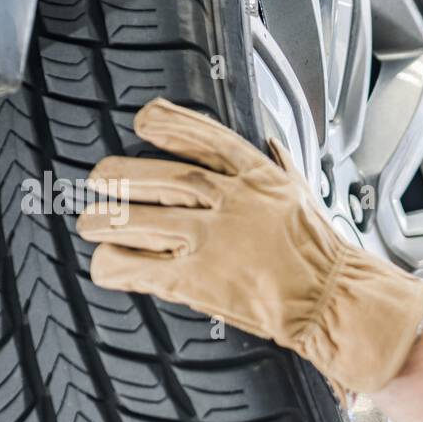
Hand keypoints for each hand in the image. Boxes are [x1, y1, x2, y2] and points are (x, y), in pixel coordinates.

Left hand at [77, 98, 422, 396]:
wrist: (332, 301)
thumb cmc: (324, 254)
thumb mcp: (304, 194)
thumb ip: (281, 166)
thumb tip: (271, 144)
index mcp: (257, 177)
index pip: (202, 137)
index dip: (166, 124)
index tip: (143, 121)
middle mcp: (229, 202)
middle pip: (155, 177)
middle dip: (116, 176)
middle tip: (98, 181)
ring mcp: (210, 240)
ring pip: (135, 219)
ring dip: (102, 222)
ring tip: (90, 225)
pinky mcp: (196, 280)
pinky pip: (137, 267)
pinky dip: (112, 265)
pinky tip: (105, 266)